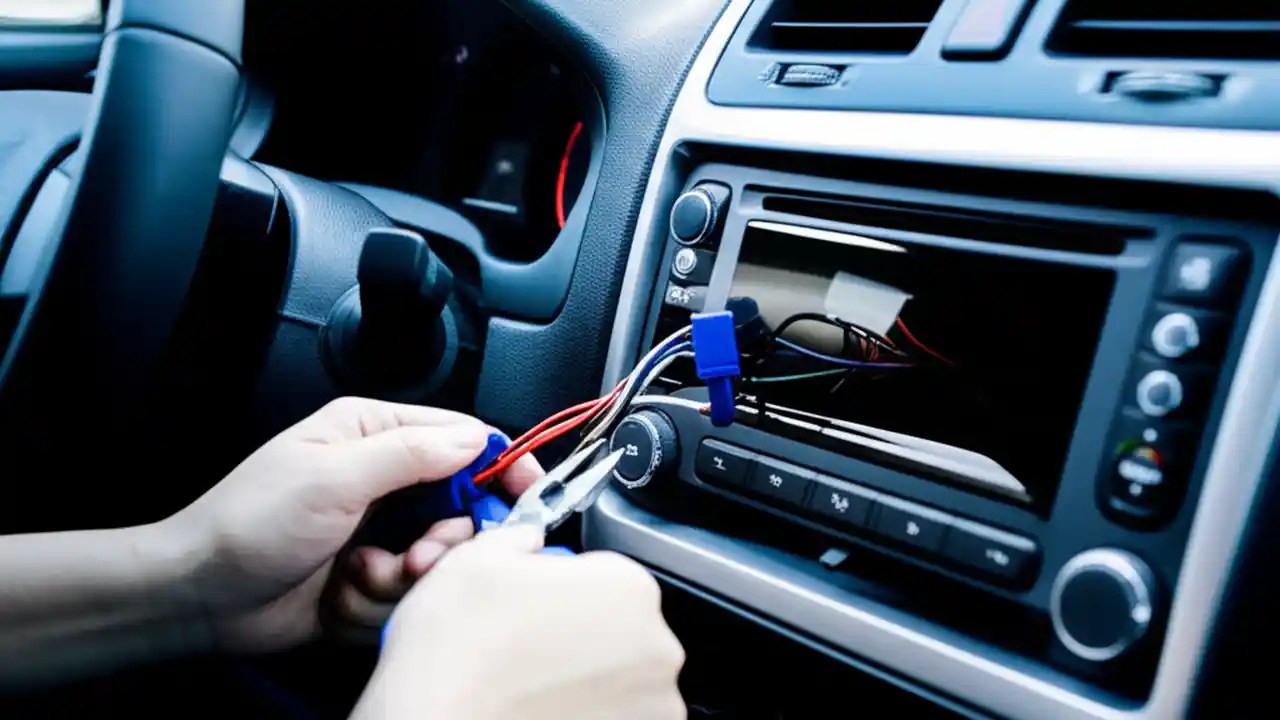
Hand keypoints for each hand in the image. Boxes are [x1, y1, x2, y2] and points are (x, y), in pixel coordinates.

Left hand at [167, 397, 540, 652]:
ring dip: (401, 577)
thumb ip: (410, 454)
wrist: (201, 597)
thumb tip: (474, 438)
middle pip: (460, 506)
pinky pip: (408, 593)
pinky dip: (376, 601)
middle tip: (416, 557)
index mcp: (373, 433)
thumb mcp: (333, 477)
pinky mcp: (371, 576)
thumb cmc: (247, 523)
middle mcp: (382, 477)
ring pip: (438, 558)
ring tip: (362, 575)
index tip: (526, 492)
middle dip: (441, 541)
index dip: (500, 465)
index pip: (461, 437)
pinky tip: (340, 593)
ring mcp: (379, 529)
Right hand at [352, 526, 685, 719]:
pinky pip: (615, 712)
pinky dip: (586, 710)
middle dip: (577, 629)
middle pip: (617, 623)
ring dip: (583, 673)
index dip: (561, 583)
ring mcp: (652, 703)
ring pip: (619, 675)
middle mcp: (656, 648)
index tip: (534, 600)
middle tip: (525, 642)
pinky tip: (541, 706)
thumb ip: (518, 536)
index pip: (603, 570)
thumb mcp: (474, 559)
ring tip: (528, 680)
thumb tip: (527, 539)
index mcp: (627, 588)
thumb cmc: (456, 658)